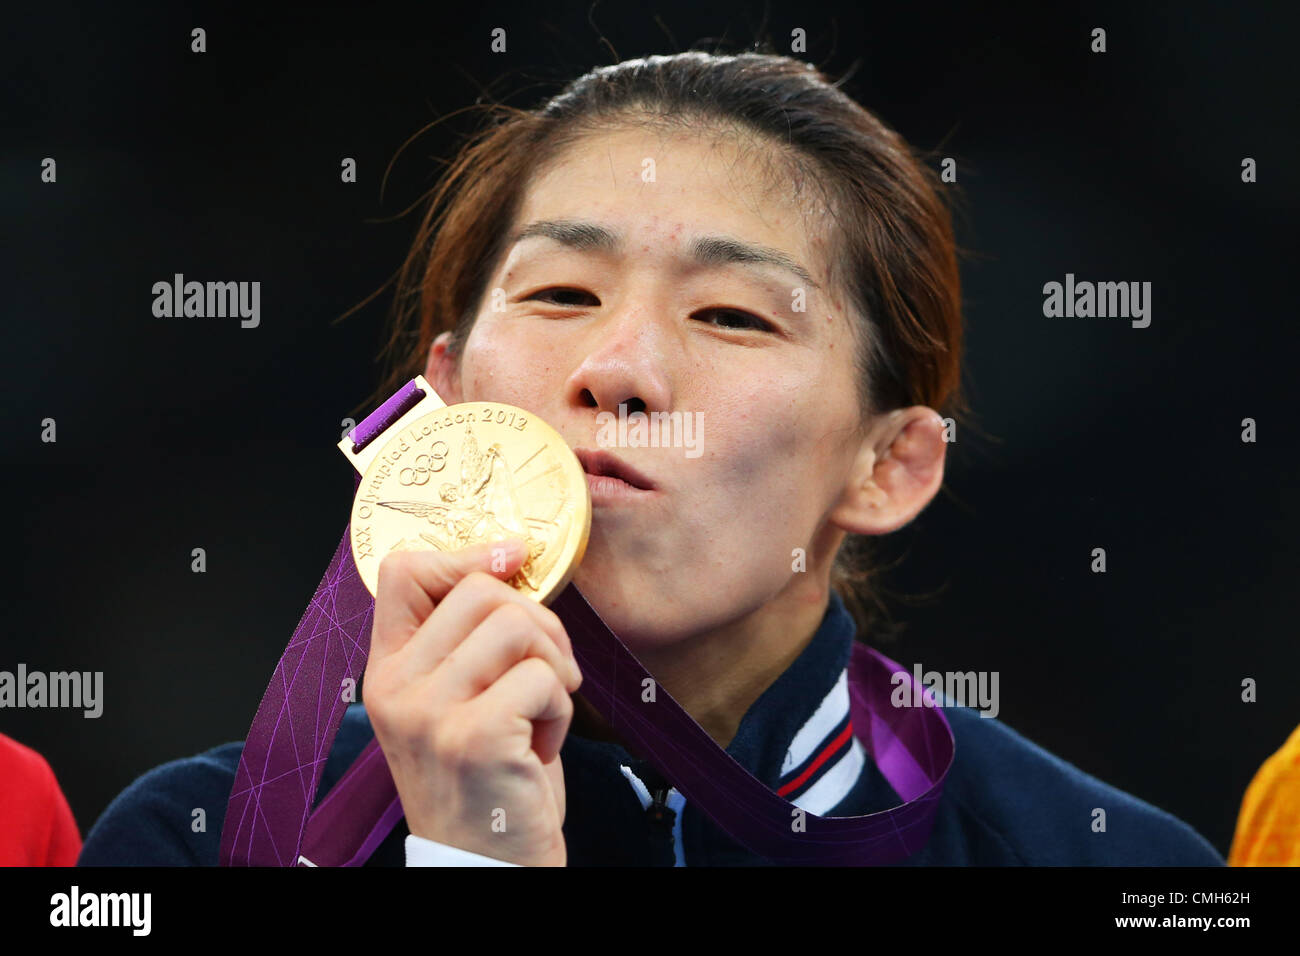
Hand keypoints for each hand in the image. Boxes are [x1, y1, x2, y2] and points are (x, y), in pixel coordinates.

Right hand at [363, 537, 580, 865]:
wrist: (488, 865)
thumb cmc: (487, 780)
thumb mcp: (456, 702)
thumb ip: (466, 638)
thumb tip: (509, 554)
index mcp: (386, 670)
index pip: (403, 570)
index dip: (467, 553)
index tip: (514, 560)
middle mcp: (396, 688)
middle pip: (479, 589)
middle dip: (537, 620)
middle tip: (547, 670)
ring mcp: (429, 712)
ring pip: (516, 625)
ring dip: (553, 665)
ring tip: (543, 710)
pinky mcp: (473, 737)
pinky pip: (542, 676)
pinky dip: (561, 707)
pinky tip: (541, 744)